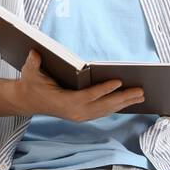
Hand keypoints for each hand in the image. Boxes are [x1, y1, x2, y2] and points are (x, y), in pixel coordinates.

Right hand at [10, 50, 143, 120]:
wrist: (28, 101)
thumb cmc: (31, 84)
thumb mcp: (29, 72)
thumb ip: (33, 63)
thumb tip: (35, 53)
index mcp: (64, 102)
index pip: (87, 96)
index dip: (103, 89)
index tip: (118, 81)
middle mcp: (74, 112)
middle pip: (103, 106)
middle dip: (123, 98)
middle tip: (141, 91)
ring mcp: (80, 116)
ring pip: (106, 110)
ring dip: (124, 103)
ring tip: (141, 96)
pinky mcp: (83, 115)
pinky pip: (103, 111)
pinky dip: (117, 106)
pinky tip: (128, 100)